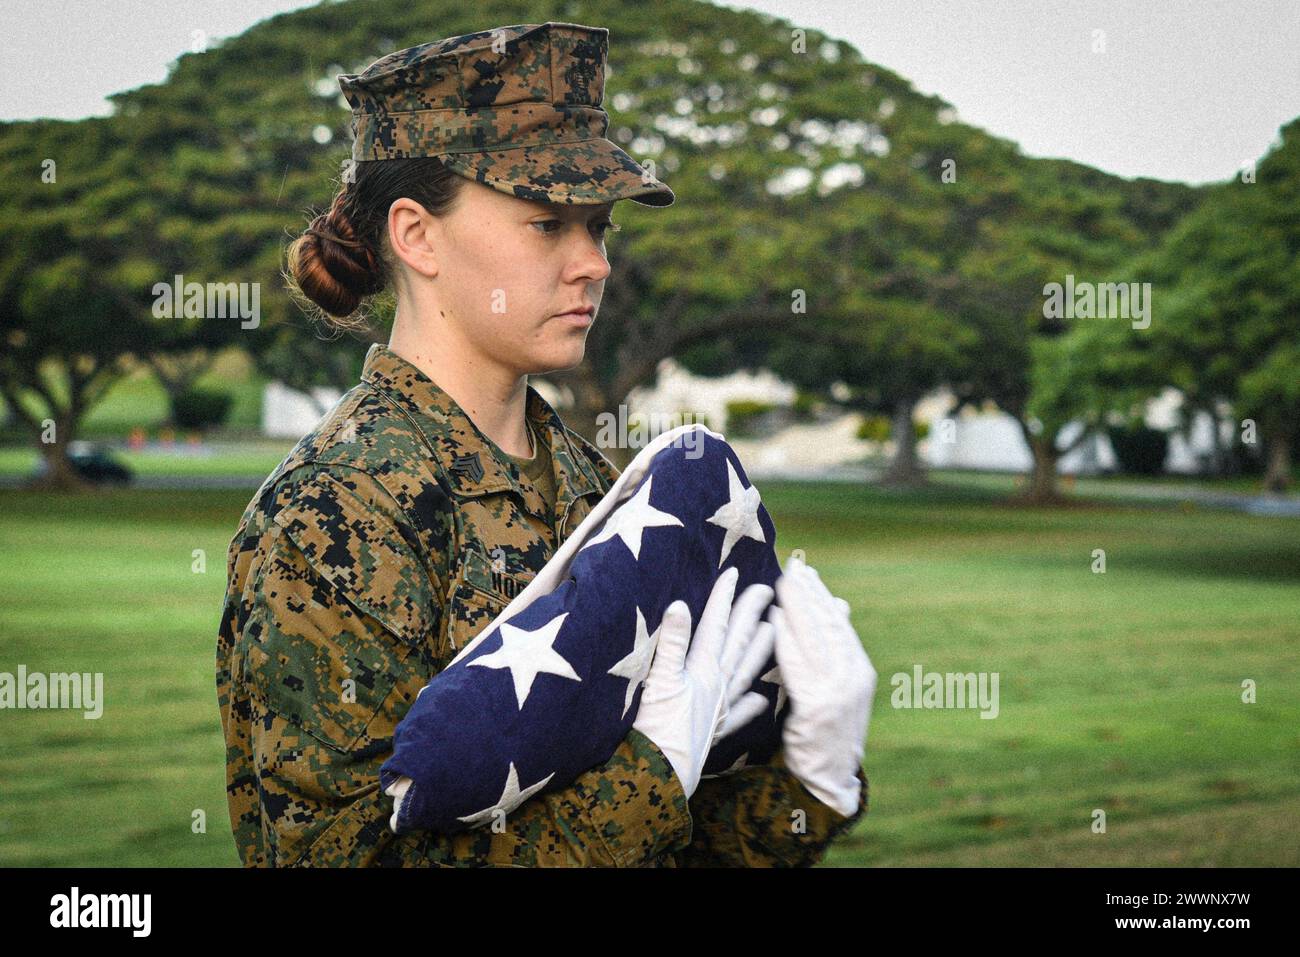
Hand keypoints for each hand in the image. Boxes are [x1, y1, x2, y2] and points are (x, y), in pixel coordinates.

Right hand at [632, 567, 773, 797]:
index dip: (725, 598)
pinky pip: (742, 714)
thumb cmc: (656, 730)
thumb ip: (672, 644)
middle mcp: (717, 686)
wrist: (661, 777)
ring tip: (776, 630)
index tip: (736, 573)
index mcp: (702, 670)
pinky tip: (765, 701)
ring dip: (762, 650)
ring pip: (747, 672)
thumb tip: (680, 605)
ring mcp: (720, 708)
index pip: (717, 626)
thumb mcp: (658, 681)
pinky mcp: (716, 731)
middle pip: (738, 644)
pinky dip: (754, 705)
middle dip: (751, 614)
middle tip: (768, 590)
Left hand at [769, 554, 876, 816]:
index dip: (822, 595)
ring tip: (783, 584)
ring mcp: (838, 692)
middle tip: (793, 567)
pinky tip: (776, 620)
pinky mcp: (817, 706)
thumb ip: (837, 648)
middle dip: (810, 593)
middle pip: (829, 625)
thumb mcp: (839, 686)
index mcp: (860, 670)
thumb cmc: (826, 730)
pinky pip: (799, 665)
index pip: (839, 623)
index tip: (806, 571)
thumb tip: (839, 605)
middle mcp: (853, 677)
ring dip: (799, 608)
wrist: (828, 778)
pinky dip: (787, 639)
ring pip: (816, 639)